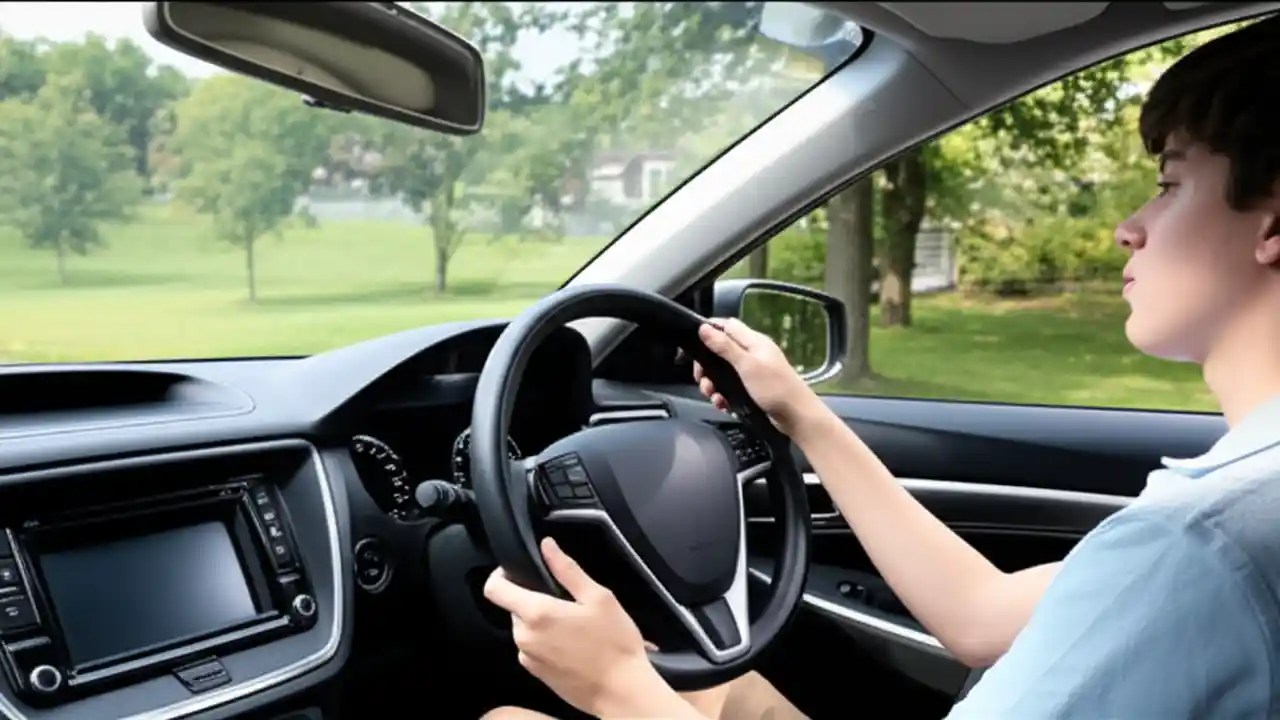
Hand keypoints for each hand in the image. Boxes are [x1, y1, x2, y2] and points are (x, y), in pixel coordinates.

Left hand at [483, 537, 686, 717]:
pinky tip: (574, 645)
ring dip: (542, 622)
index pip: (494, 589)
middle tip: (567, 602)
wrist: (622, 691)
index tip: (516, 570)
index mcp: (537, 613)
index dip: (501, 574)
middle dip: (534, 599)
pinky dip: (547, 641)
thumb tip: (548, 546)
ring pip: (525, 627)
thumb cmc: (615, 644)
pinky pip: (533, 648)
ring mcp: (528, 658)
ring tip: (575, 627)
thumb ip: (567, 569)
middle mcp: (525, 637)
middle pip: (514, 607)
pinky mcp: (536, 673)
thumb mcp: (598, 598)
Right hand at [694, 317, 820, 433]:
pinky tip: (722, 404)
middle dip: (707, 365)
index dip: (709, 330)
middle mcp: (753, 353)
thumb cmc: (775, 388)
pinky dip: (724, 394)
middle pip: (721, 350)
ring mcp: (753, 371)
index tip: (694, 345)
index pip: (727, 326)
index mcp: (754, 341)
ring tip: (712, 395)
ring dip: (713, 383)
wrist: (797, 417)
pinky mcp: (753, 388)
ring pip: (724, 371)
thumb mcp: (747, 365)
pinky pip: (731, 387)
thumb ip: (725, 346)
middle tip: (701, 379)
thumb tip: (704, 328)